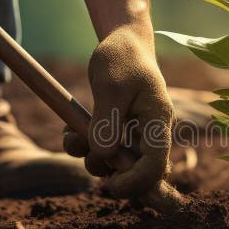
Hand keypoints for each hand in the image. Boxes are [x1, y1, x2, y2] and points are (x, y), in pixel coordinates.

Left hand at [63, 28, 174, 197]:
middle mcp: (150, 131)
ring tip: (71, 136)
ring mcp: (135, 133)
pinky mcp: (120, 130)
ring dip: (91, 158)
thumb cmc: (122, 58)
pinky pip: (104, 150)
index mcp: (157, 121)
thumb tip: (103, 155)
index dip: (136, 183)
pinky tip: (71, 131)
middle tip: (85, 154)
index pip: (156, 166)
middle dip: (108, 171)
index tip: (110, 185)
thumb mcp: (110, 86)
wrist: (123, 42)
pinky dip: (85, 147)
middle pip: (138, 172)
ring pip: (117, 163)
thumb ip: (107, 122)